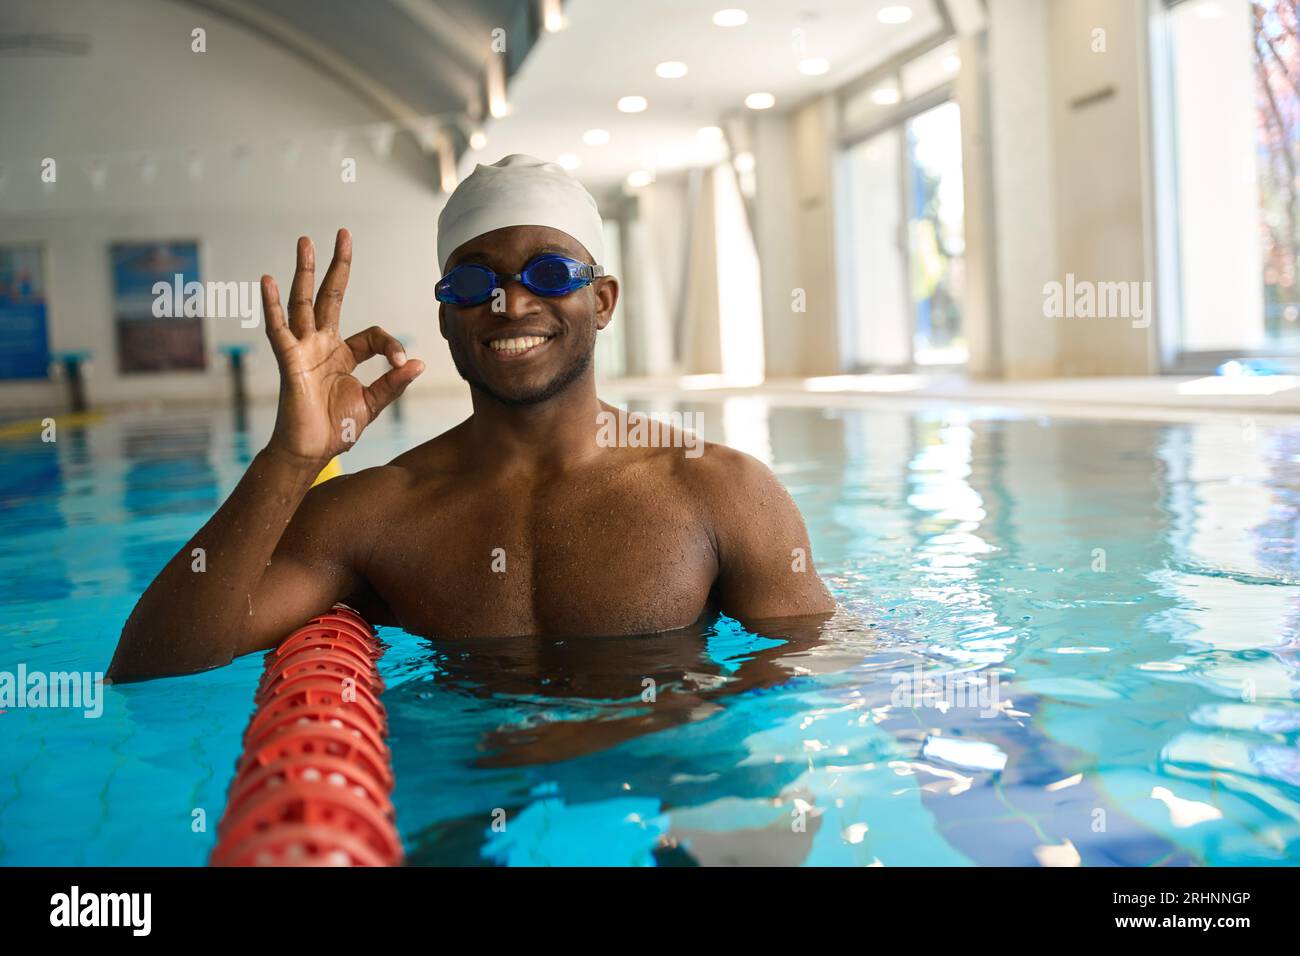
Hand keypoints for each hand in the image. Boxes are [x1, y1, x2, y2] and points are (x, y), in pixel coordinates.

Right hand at [261, 229, 423, 466]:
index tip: (401, 362)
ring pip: (303, 303)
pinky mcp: (289, 361)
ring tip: (305, 242)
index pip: (372, 334)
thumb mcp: (373, 403)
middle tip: (342, 234)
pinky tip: (268, 280)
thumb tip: (418, 362)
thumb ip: (393, 382)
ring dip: (305, 272)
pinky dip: (272, 305)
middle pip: (330, 297)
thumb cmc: (336, 429)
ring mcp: (303, 350)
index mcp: (343, 355)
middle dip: (337, 266)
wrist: (310, 452)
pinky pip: (278, 329)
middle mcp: (321, 346)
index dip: (390, 344)